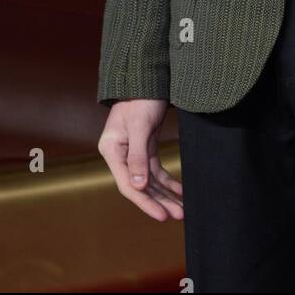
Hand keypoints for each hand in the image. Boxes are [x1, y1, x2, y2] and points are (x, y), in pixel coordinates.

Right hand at [98, 98, 183, 221]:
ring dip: (166, 195)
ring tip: (183, 209)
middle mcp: (120, 154)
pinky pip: (156, 171)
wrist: (146, 78)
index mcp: (111, 150)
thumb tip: (139, 187)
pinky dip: (168, 181)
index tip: (162, 215)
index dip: (146, 202)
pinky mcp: (145, 148)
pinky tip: (181, 192)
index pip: (128, 184)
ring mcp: (132, 153)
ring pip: (150, 181)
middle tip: (179, 215)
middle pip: (140, 186)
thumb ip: (137, 156)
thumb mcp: (140, 125)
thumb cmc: (140, 98)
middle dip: (160, 202)